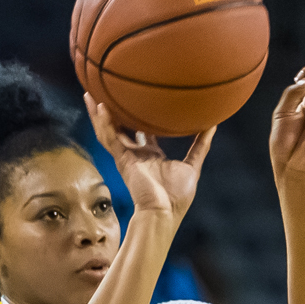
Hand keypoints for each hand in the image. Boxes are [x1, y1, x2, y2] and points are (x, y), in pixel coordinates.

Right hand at [86, 92, 213, 224]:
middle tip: (107, 91)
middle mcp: (136, 154)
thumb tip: (214, 124)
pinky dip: (103, 123)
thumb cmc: (177, 196)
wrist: (164, 212)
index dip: (139, 116)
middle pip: (121, 128)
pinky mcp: (121, 160)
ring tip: (90, 93)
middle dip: (113, 112)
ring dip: (98, 113)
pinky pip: (109, 138)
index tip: (139, 99)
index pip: (142, 131)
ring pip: (108, 130)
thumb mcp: (193, 165)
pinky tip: (98, 106)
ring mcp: (126, 156)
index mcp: (151, 154)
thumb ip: (201, 144)